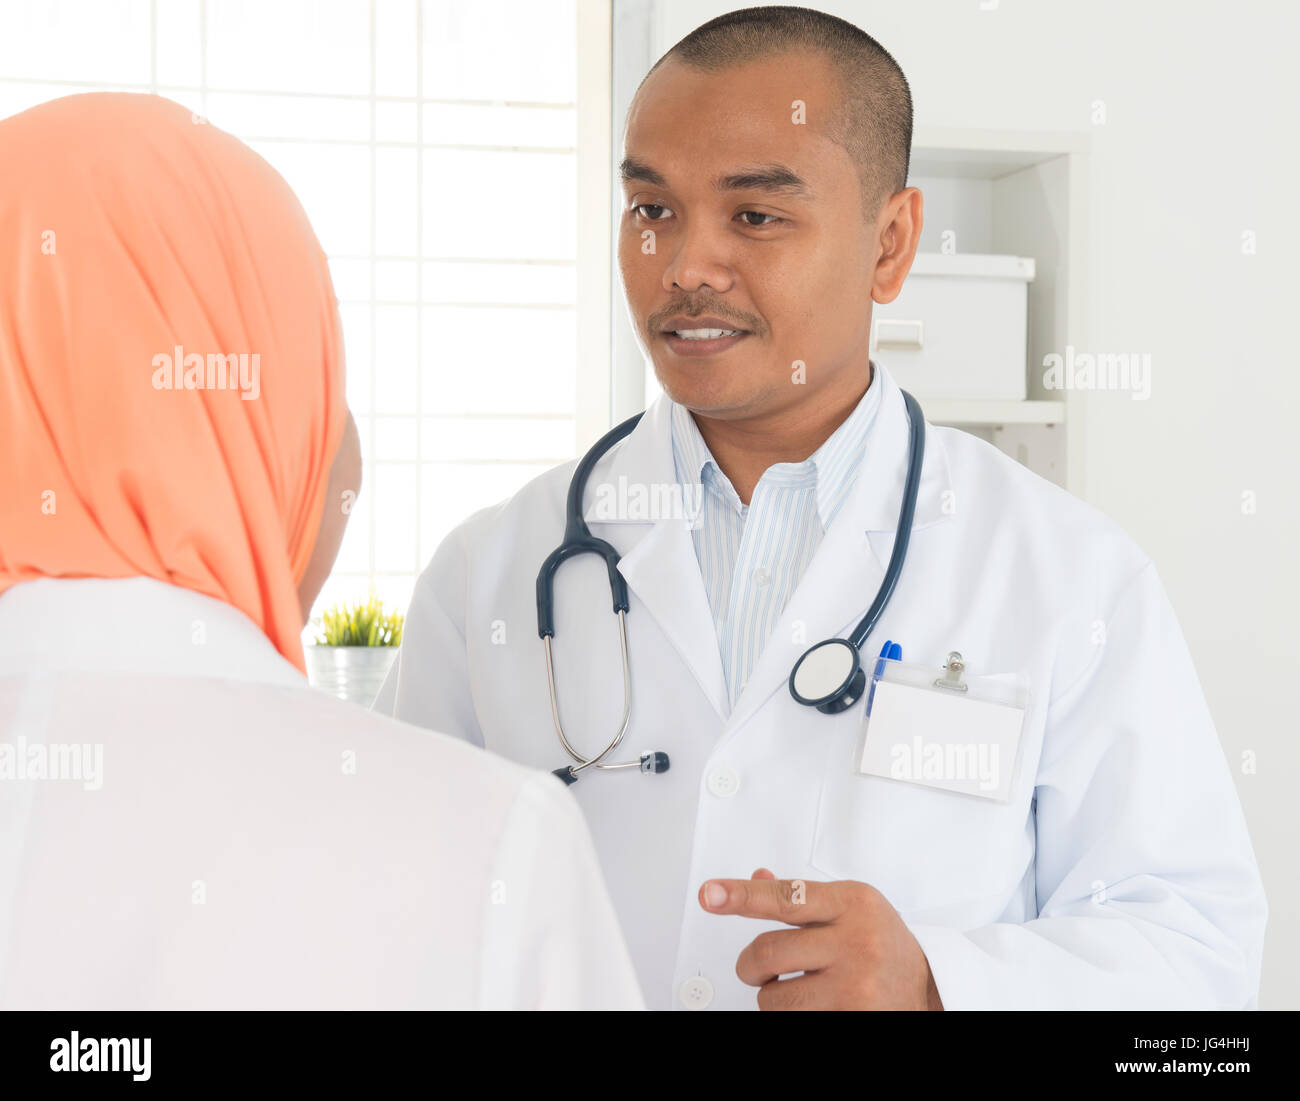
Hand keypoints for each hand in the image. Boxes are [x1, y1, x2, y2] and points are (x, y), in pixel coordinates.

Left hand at [699, 868, 942, 1009]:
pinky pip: (793, 1020)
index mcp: (853, 903)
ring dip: (772, 997)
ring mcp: (855, 984)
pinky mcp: (851, 1017)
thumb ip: (803, 897)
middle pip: (767, 952)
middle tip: (757, 969)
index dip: (741, 895)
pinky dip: (794, 1014)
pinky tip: (816, 1004)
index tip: (710, 894)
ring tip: (796, 989)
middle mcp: (856, 941)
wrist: (928, 988)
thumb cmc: (884, 944)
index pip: (784, 897)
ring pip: (773, 997)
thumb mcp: (851, 907)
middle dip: (751, 966)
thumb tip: (756, 877)